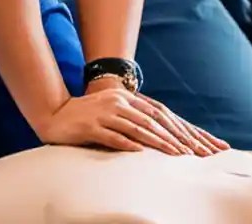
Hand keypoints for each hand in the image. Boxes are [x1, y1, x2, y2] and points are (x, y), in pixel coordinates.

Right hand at [37, 80, 226, 156]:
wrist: (56, 114)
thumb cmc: (88, 116)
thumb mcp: (114, 110)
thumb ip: (135, 116)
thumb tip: (162, 129)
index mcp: (127, 97)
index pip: (160, 113)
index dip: (179, 127)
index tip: (196, 142)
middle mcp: (119, 102)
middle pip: (153, 120)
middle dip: (175, 136)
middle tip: (192, 152)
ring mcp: (104, 113)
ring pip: (137, 128)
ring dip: (158, 142)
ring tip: (174, 154)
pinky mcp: (91, 126)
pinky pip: (113, 136)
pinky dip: (127, 144)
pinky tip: (141, 152)